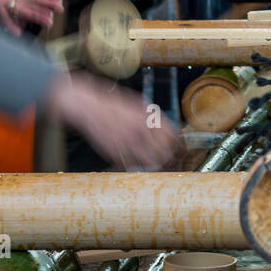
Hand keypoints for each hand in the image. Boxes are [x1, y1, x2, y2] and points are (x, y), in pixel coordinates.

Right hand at [42, 73, 182, 169]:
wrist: (88, 106)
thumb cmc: (114, 104)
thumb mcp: (139, 104)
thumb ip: (155, 117)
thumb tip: (170, 130)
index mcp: (148, 118)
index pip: (173, 137)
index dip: (181, 147)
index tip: (183, 151)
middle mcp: (139, 132)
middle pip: (166, 153)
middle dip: (173, 159)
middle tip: (174, 162)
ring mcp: (126, 144)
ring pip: (151, 163)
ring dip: (158, 166)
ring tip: (161, 166)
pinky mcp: (114, 153)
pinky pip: (133, 165)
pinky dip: (139, 166)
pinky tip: (142, 164)